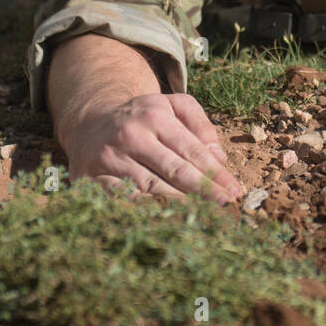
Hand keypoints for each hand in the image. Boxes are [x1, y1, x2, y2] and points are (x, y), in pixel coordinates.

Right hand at [64, 92, 242, 204]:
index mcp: (155, 116)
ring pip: (151, 188)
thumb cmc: (142, 118)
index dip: (215, 173)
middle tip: (226, 205)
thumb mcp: (171, 105)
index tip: (234, 190)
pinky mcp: (92, 178)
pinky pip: (126, 201)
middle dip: (204, 190)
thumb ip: (200, 123)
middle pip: (174, 170)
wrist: (90, 123)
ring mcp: (110, 158)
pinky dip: (148, 211)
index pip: (191, 150)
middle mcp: (131, 136)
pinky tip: (168, 220)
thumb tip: (219, 156)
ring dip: (180, 205)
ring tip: (204, 215)